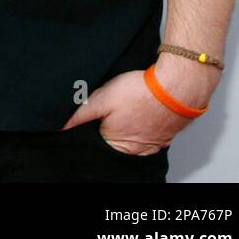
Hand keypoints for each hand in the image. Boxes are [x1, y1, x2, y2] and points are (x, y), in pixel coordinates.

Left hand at [61, 66, 206, 155]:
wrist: (177, 87)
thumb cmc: (140, 92)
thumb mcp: (101, 99)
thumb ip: (80, 115)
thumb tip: (62, 128)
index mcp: (116, 144)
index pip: (95, 141)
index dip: (91, 125)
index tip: (95, 112)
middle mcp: (135, 150)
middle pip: (113, 141)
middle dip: (108, 126)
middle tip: (113, 107)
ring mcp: (152, 145)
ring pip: (131, 138)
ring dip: (127, 125)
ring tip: (127, 107)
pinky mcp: (164, 136)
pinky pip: (148, 134)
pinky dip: (142, 124)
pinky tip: (141, 110)